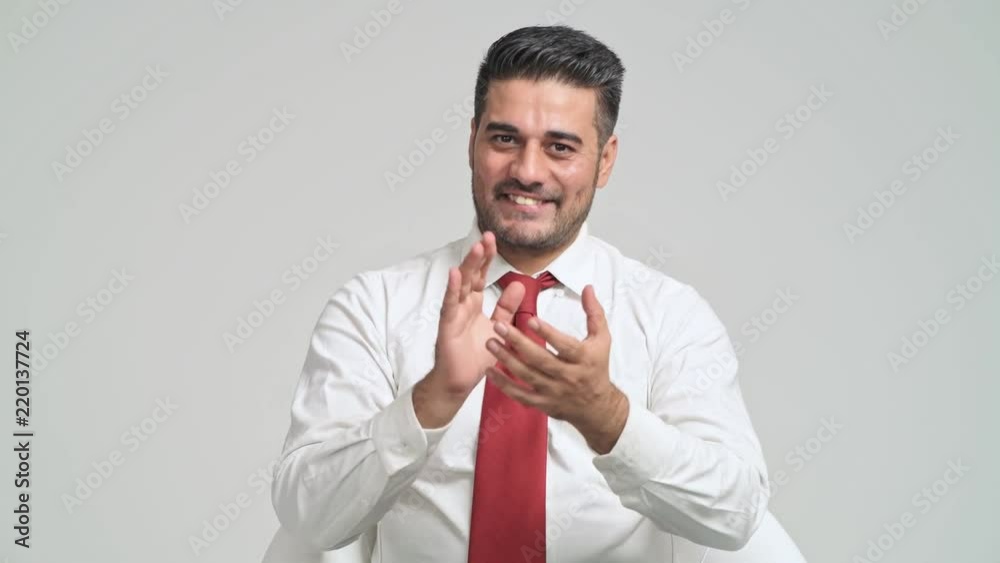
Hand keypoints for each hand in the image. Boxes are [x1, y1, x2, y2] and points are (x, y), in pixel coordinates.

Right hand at [414, 232, 524, 427]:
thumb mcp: (499, 328)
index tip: (493, 240)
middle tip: (487, 236)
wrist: (459, 382)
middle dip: (479, 255)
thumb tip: (520, 285)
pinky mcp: (447, 326)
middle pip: (470, 275)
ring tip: (476, 248)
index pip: (480, 276)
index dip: (487, 258)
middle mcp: (462, 305)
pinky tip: (455, 274)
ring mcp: (453, 313)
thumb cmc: (475, 356)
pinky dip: (452, 289)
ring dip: (468, 266)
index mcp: (473, 304)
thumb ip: (507, 307)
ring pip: (460, 285)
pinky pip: (450, 305)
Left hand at [484, 284, 628, 453]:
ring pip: (527, 376)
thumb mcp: (602, 339)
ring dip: (507, 360)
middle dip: (518, 343)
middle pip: (541, 360)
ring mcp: (553, 391)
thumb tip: (587, 288)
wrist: (597, 407)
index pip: (565, 346)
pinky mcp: (542, 403)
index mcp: (583, 358)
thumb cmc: (597, 367)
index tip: (530, 320)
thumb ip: (594, 313)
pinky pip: (521, 395)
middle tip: (498, 326)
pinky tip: (490, 371)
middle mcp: (568, 376)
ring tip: (490, 343)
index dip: (548, 334)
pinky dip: (504, 385)